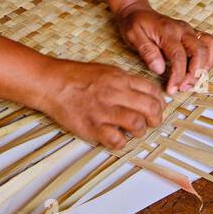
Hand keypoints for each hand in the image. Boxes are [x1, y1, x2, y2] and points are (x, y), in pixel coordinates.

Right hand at [36, 58, 166, 149]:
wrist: (52, 84)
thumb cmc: (77, 77)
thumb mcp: (106, 71)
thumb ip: (125, 81)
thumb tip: (144, 93)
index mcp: (120, 79)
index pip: (152, 91)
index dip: (160, 102)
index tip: (158, 108)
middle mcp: (115, 93)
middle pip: (150, 108)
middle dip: (156, 118)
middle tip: (152, 123)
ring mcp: (104, 111)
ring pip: (137, 124)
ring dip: (140, 131)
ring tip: (134, 131)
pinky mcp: (93, 127)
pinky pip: (116, 140)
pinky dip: (121, 142)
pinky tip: (117, 138)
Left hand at [114, 0, 212, 95]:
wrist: (137, 10)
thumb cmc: (134, 24)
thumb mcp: (133, 36)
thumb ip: (147, 51)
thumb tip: (160, 69)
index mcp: (167, 30)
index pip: (178, 55)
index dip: (178, 75)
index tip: (172, 89)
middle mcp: (182, 29)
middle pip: (199, 51)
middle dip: (194, 73)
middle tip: (183, 88)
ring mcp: (189, 30)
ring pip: (208, 46)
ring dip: (205, 67)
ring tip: (193, 82)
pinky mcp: (192, 34)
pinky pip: (208, 44)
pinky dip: (208, 59)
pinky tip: (198, 71)